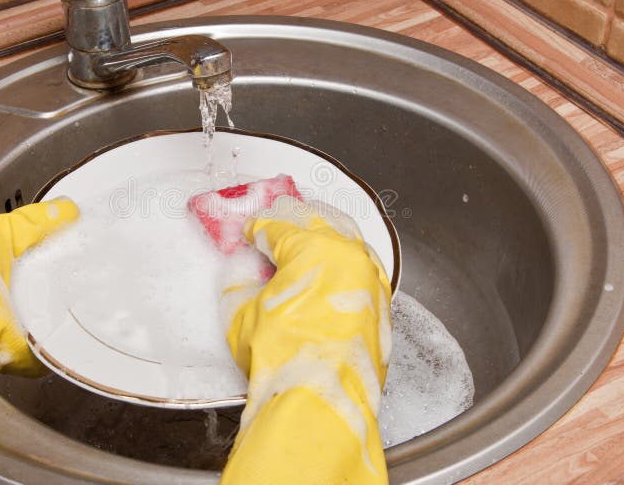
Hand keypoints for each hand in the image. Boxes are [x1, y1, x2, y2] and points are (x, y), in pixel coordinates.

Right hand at [220, 196, 392, 484]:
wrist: (320, 402)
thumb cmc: (282, 357)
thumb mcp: (243, 315)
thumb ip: (240, 284)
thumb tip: (243, 271)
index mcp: (313, 249)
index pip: (279, 228)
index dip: (258, 228)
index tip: (250, 232)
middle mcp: (349, 256)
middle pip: (319, 224)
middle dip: (295, 221)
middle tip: (277, 222)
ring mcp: (370, 279)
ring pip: (348, 242)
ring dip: (326, 235)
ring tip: (308, 236)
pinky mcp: (382, 304)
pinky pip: (364, 268)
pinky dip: (347, 261)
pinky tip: (335, 266)